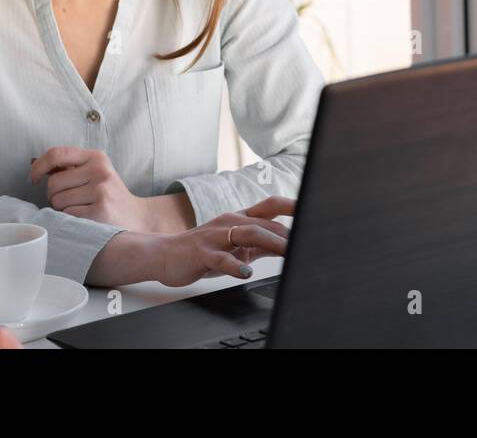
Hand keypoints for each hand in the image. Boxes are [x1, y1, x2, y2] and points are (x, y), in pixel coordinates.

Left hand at [31, 145, 151, 231]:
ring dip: (62, 209)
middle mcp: (99, 170)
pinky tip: (85, 219)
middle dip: (53, 195)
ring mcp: (100, 190)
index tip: (33, 178)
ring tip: (80, 209)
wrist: (138, 217)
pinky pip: (67, 215)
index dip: (38, 166)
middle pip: (53, 183)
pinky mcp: (99, 211)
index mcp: (96, 157)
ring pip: (58, 201)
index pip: (57, 153)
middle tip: (68, 200)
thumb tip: (35, 166)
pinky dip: (71, 220)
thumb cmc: (109, 195)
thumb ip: (70, 167)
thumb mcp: (95, 172)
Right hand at [149, 196, 293, 287]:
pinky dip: (236, 266)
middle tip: (307, 240)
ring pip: (247, 234)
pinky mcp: (203, 253)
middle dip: (287, 233)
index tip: (311, 208)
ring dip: (270, 242)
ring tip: (288, 251)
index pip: (269, 206)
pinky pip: (221, 259)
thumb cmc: (203, 250)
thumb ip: (259, 244)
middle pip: (264, 223)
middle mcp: (229, 222)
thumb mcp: (235, 245)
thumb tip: (287, 245)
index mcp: (239, 219)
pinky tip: (246, 272)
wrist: (164, 255)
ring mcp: (216, 237)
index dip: (291, 205)